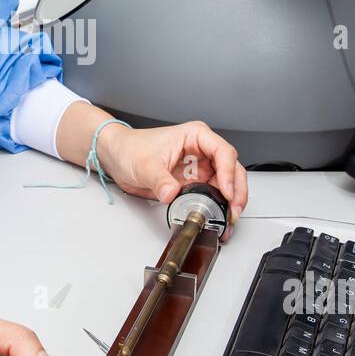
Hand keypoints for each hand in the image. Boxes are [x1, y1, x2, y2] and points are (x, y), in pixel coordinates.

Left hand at [98, 120, 248, 240]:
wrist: (117, 157)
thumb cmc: (131, 148)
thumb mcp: (144, 165)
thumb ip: (160, 180)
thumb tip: (171, 193)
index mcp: (195, 136)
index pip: (223, 152)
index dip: (229, 173)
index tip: (227, 192)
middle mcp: (202, 151)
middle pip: (232, 168)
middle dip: (237, 191)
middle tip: (234, 210)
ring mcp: (200, 167)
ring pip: (228, 183)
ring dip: (231, 202)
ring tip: (230, 218)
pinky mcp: (195, 183)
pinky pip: (213, 195)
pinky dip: (219, 207)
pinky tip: (220, 218)